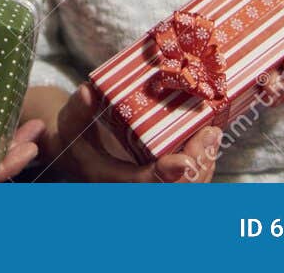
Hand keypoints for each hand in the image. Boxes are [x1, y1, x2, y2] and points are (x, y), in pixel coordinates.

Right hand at [51, 84, 221, 181]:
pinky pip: (188, 185)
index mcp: (111, 182)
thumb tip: (87, 92)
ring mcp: (149, 190)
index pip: (142, 185)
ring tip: (213, 135)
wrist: (78, 157)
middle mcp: (133, 191)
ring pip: (186, 191)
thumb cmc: (75, 141)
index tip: (183, 161)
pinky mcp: (162, 185)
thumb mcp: (70, 124)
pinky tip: (209, 144)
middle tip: (210, 134)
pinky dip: (202, 167)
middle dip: (197, 166)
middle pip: (174, 191)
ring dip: (204, 166)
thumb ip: (77, 110)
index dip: (166, 176)